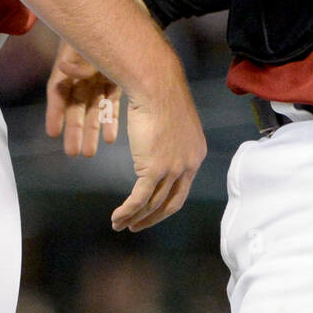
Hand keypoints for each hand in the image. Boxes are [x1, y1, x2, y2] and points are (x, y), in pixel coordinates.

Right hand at [45, 39, 120, 157]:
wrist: (121, 16)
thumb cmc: (95, 28)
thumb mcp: (84, 44)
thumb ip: (79, 62)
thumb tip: (66, 70)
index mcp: (68, 65)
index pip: (57, 93)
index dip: (54, 113)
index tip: (52, 132)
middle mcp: (82, 75)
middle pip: (75, 107)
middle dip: (75, 129)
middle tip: (72, 152)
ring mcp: (99, 79)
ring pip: (93, 109)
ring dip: (92, 130)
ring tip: (89, 153)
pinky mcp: (115, 81)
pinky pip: (111, 104)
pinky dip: (110, 120)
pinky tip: (111, 138)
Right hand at [111, 70, 206, 232]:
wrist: (156, 87)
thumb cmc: (160, 94)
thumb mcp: (172, 119)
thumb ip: (169, 137)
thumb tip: (159, 143)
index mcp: (195, 153)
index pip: (182, 187)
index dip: (166, 202)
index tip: (152, 208)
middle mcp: (188, 165)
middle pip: (171, 202)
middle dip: (153, 217)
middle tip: (138, 225)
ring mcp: (172, 169)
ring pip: (153, 203)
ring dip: (135, 218)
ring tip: (121, 225)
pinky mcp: (154, 169)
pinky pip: (139, 198)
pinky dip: (127, 211)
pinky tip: (117, 217)